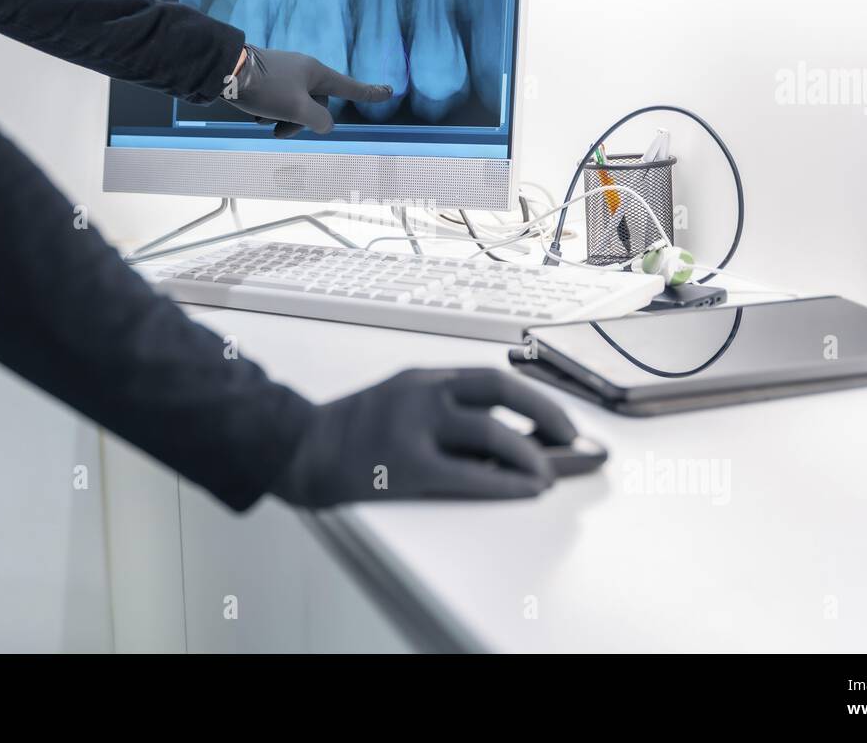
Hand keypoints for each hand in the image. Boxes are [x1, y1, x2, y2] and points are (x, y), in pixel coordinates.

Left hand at [224, 44, 391, 137]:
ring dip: (283, 119)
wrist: (226, 71)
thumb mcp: (297, 109)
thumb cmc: (266, 89)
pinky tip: (256, 115)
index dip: (370, 93)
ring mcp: (286, 73)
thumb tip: (325, 124)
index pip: (350, 87)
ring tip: (263, 122)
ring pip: (296, 105)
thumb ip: (318, 120)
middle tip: (280, 131)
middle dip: (301, 122)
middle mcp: (304, 70)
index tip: (389, 91)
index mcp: (316, 73)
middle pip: (317, 104)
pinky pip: (280, 101)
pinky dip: (272, 112)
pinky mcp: (269, 77)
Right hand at [272, 368, 577, 506]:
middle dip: (545, 413)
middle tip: (571, 439)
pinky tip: (528, 489)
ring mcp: (412, 427)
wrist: (295, 448)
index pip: (491, 378)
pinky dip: (507, 483)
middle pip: (500, 391)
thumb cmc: (350, 433)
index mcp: (422, 377)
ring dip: (530, 454)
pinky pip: (470, 475)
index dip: (534, 396)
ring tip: (549, 474)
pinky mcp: (405, 465)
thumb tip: (506, 439)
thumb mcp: (397, 402)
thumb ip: (441, 410)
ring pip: (491, 433)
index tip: (559, 418)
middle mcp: (422, 393)